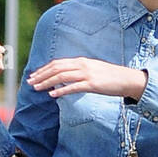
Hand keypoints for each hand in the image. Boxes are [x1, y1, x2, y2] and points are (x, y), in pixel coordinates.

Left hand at [28, 58, 147, 100]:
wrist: (127, 80)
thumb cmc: (111, 78)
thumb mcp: (93, 71)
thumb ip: (80, 72)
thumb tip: (67, 78)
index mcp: (81, 61)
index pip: (57, 63)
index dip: (44, 69)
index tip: (34, 75)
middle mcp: (82, 65)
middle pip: (56, 68)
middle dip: (41, 75)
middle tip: (30, 82)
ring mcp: (87, 74)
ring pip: (61, 76)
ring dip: (47, 82)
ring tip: (37, 88)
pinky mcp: (92, 84)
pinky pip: (73, 87)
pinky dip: (61, 90)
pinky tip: (52, 95)